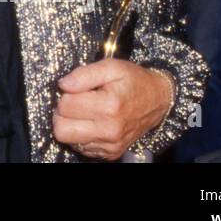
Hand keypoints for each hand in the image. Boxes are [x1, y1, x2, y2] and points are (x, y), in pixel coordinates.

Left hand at [52, 60, 172, 160]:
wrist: (158, 101)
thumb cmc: (133, 80)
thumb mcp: (111, 67)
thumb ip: (84, 74)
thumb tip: (63, 85)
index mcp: (109, 106)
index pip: (64, 106)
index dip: (65, 94)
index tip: (77, 89)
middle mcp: (109, 131)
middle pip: (61, 130)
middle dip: (62, 114)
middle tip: (74, 102)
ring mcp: (110, 145)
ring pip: (69, 140)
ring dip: (71, 125)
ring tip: (84, 112)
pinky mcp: (111, 153)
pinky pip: (81, 147)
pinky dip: (81, 135)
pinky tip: (92, 122)